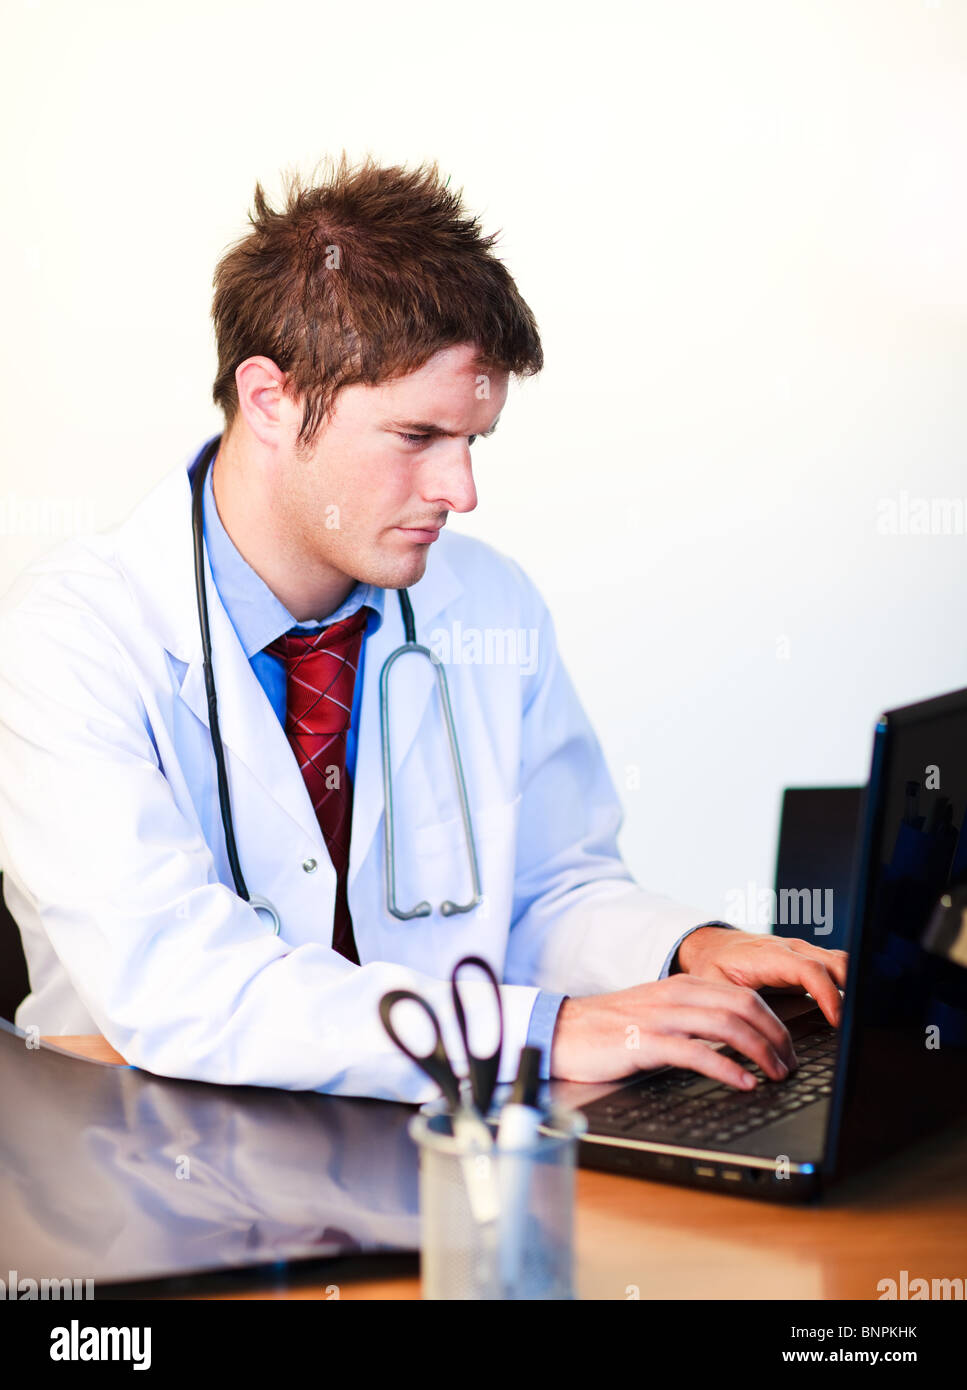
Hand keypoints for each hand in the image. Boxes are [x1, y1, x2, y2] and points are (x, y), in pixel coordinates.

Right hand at [550, 974, 797, 1087]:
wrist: (561, 1031)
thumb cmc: (608, 1029)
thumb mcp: (656, 1014)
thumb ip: (690, 1020)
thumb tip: (733, 1041)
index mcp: (681, 986)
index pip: (743, 995)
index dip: (774, 1021)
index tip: (788, 1047)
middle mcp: (675, 996)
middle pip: (744, 1006)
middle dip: (776, 1036)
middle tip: (790, 1064)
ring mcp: (661, 1018)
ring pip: (727, 1026)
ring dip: (761, 1052)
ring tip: (776, 1074)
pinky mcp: (645, 1042)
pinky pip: (696, 1053)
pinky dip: (727, 1069)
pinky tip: (743, 1083)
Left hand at [675, 926, 847, 1027]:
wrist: (710, 944)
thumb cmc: (712, 965)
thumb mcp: (714, 987)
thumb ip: (732, 1009)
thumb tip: (746, 1040)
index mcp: (770, 955)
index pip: (810, 970)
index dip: (827, 994)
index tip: (837, 1021)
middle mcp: (791, 949)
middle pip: (835, 962)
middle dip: (852, 990)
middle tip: (854, 1025)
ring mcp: (802, 951)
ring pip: (840, 962)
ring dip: (853, 986)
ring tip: (855, 1019)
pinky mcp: (806, 959)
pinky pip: (835, 966)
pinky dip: (847, 984)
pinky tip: (849, 1009)